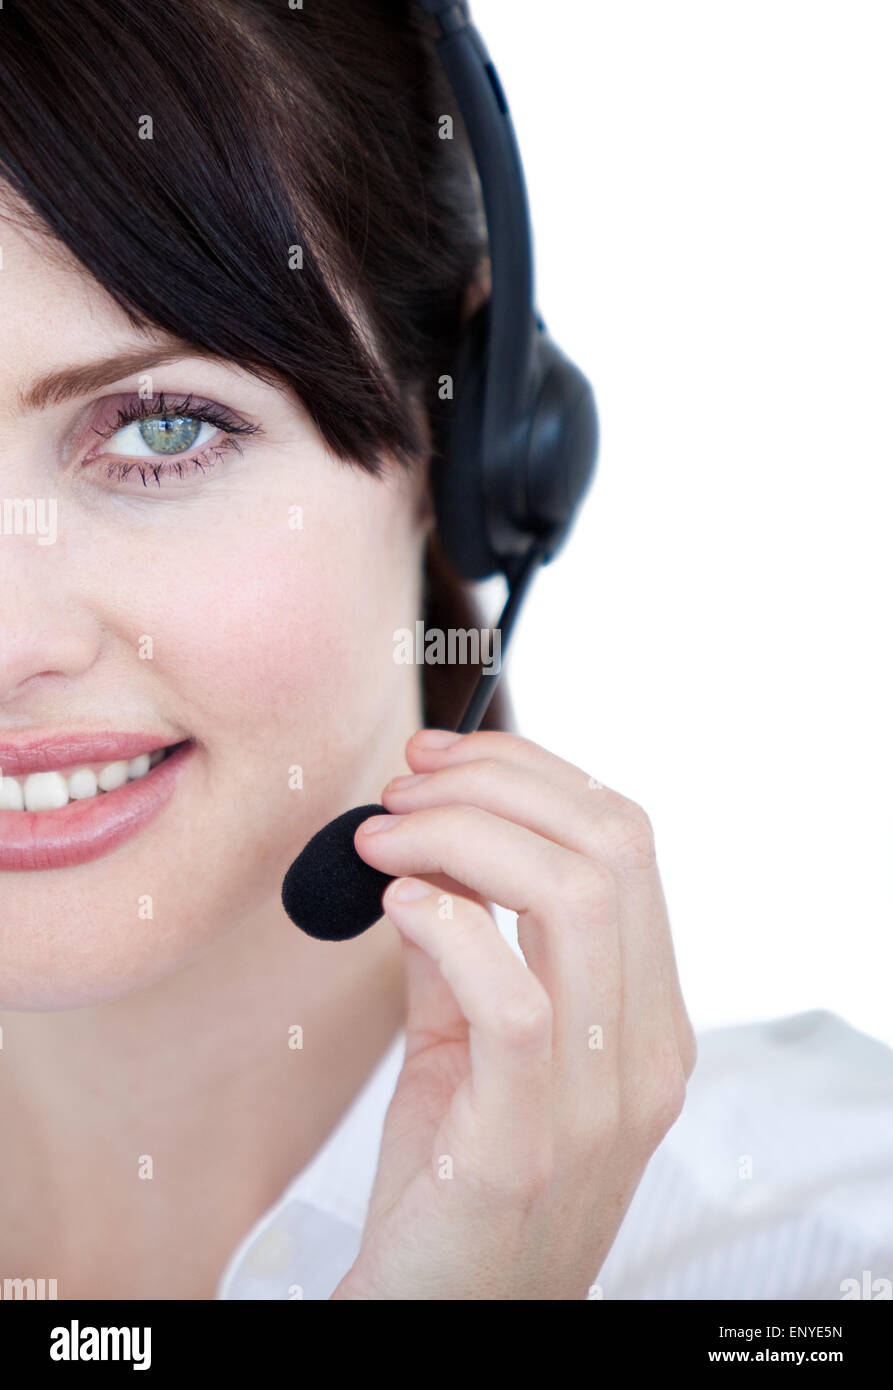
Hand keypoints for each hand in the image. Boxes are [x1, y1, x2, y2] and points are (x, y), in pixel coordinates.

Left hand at [329, 728, 696, 1299]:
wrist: (439, 1326)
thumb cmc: (448, 1187)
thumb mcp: (466, 1051)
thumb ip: (460, 954)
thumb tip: (424, 853)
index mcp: (646, 1018)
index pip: (628, 842)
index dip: (532, 773)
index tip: (439, 759)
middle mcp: (646, 1052)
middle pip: (612, 847)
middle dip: (497, 783)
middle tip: (401, 784)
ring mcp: (598, 1103)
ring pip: (577, 899)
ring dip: (462, 837)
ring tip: (382, 837)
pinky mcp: (526, 1148)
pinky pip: (514, 1000)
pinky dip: (452, 924)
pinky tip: (395, 906)